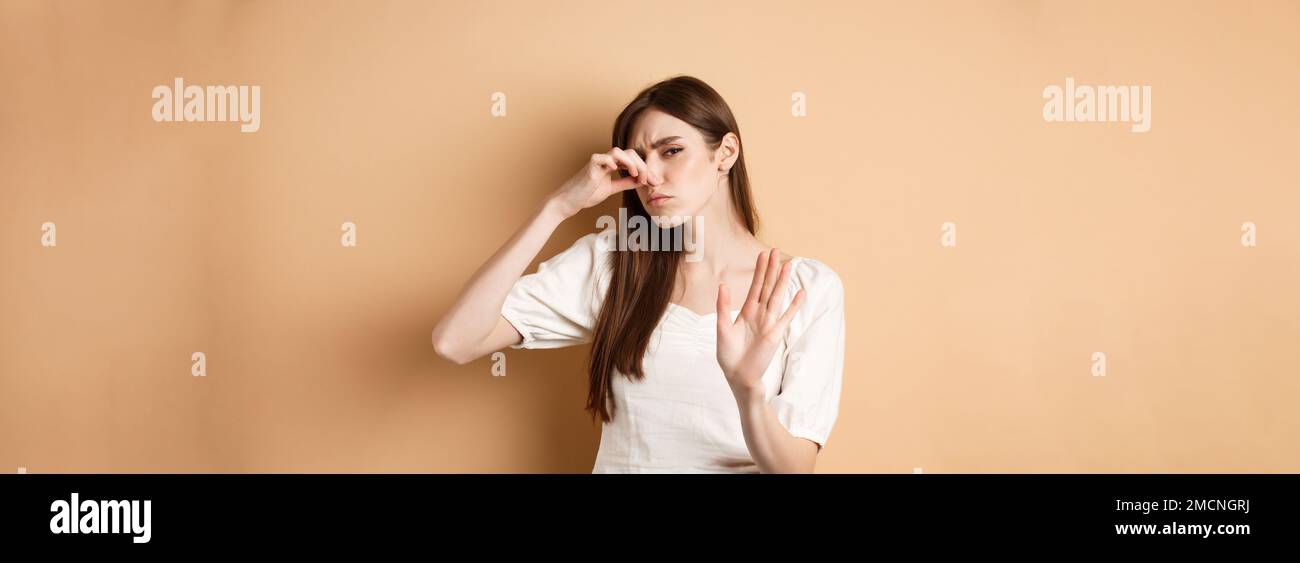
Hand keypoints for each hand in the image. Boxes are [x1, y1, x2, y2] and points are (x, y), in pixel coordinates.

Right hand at [548, 147, 659, 219]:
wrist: (569, 201)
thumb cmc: (586, 194)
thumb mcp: (611, 188)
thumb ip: (625, 183)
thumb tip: (641, 180)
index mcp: (612, 164)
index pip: (633, 160)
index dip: (646, 170)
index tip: (654, 182)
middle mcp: (606, 160)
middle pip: (630, 153)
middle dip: (643, 166)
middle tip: (650, 181)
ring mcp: (598, 162)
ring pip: (618, 151)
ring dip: (630, 162)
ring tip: (635, 174)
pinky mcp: (589, 166)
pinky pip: (601, 157)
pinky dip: (610, 161)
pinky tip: (617, 170)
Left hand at [716, 248, 805, 395]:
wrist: (737, 375)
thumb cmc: (729, 355)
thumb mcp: (722, 328)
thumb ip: (723, 306)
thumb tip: (723, 285)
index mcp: (746, 312)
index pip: (755, 287)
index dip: (759, 271)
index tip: (763, 255)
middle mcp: (760, 315)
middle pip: (767, 287)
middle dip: (771, 270)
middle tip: (776, 251)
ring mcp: (769, 323)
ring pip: (777, 297)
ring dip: (782, 281)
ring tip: (788, 265)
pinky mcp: (775, 334)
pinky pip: (786, 317)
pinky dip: (793, 305)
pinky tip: (800, 293)